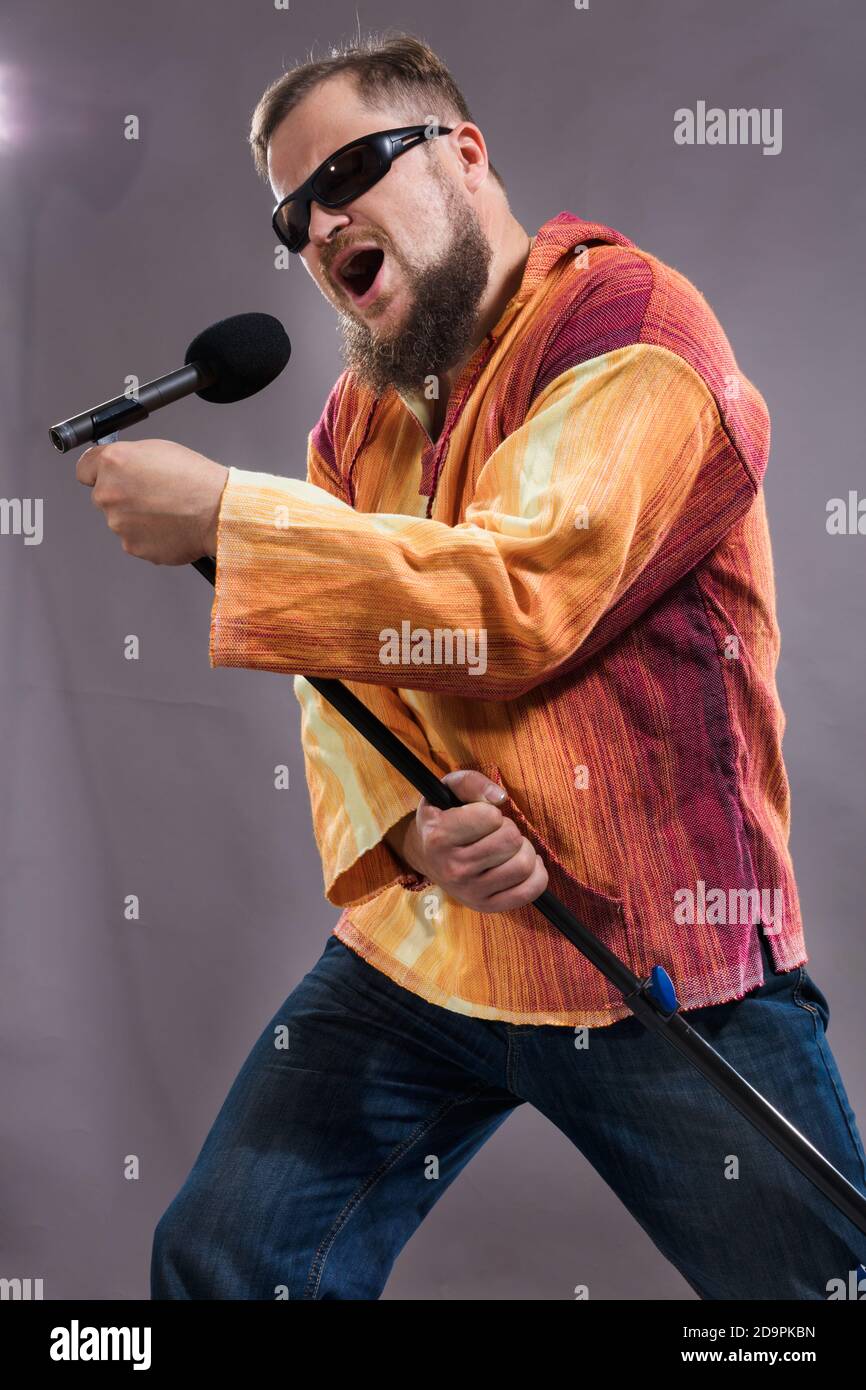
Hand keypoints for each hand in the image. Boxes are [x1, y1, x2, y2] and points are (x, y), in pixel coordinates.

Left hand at [76, 438, 228, 564]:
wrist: (218, 512)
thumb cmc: (197, 480)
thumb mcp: (159, 449)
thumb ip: (129, 459)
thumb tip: (119, 467)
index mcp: (113, 463)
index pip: (84, 469)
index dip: (98, 472)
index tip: (106, 476)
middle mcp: (108, 492)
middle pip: (103, 496)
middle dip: (123, 496)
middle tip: (151, 495)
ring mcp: (118, 523)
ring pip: (120, 520)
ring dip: (137, 517)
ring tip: (166, 511)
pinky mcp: (131, 546)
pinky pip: (134, 540)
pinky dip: (148, 535)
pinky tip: (168, 526)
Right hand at [405, 769, 547, 911]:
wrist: (428, 857)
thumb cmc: (444, 817)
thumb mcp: (447, 790)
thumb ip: (471, 782)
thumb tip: (500, 798)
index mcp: (439, 837)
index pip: (490, 817)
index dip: (491, 812)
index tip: (479, 816)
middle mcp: (453, 868)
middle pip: (511, 840)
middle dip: (509, 829)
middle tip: (495, 832)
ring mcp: (470, 891)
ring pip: (523, 865)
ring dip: (523, 849)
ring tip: (508, 848)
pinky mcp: (486, 906)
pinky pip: (529, 891)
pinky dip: (536, 874)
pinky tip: (523, 864)